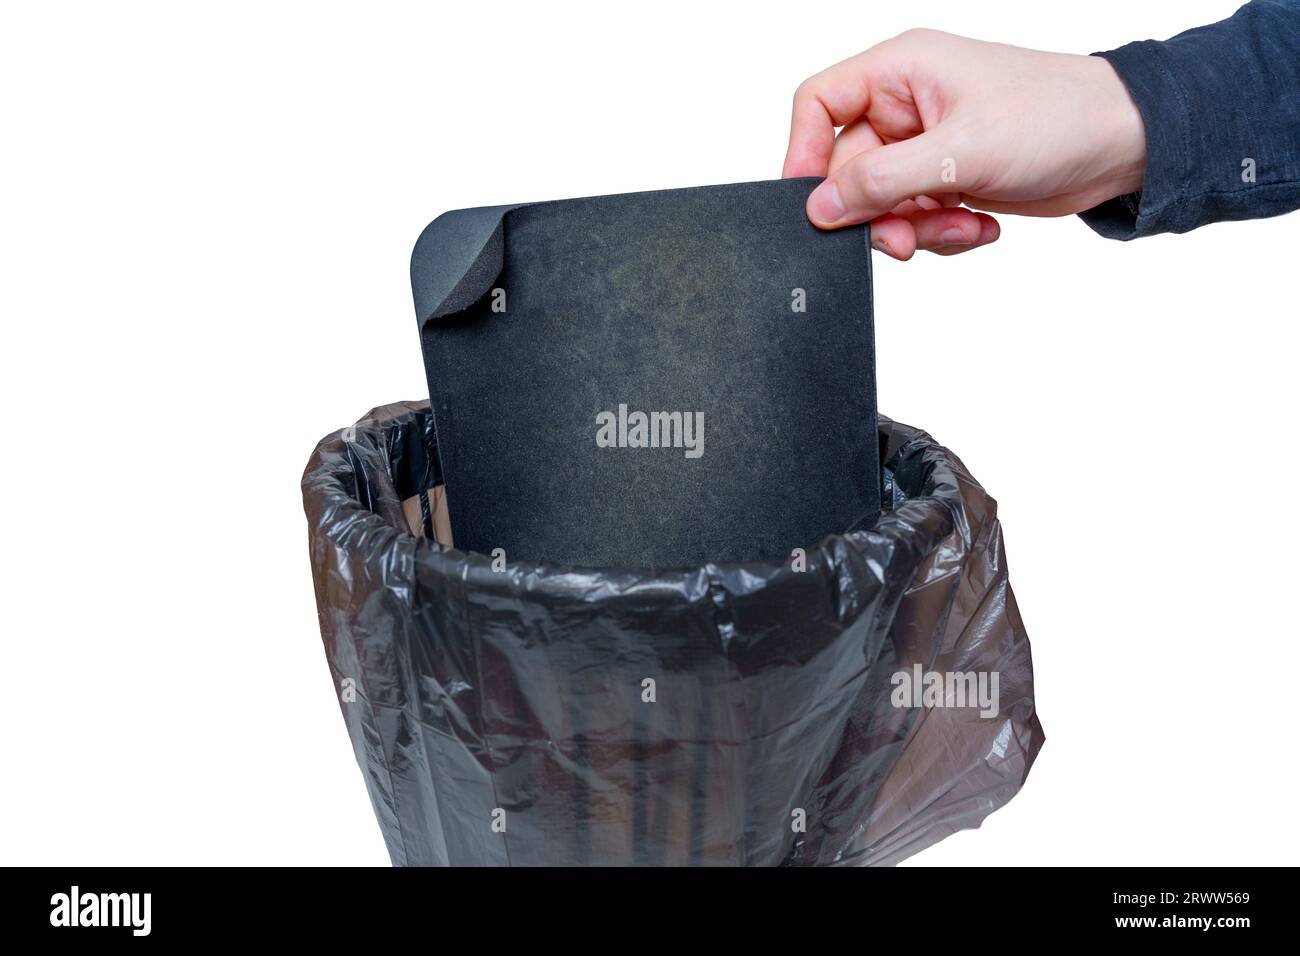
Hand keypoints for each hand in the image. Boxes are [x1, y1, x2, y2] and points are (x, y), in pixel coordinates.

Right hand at [783, 29, 1146, 258]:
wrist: (1123, 143)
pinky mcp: (946, 178)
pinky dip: (941, 232)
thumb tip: (822, 207)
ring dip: (916, 228)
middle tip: (904, 238)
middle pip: (848, 169)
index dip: (803, 154)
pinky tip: (979, 224)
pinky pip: (914, 218)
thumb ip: (883, 181)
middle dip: (878, 212)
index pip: (819, 105)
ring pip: (881, 203)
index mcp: (901, 71)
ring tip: (960, 225)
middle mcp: (907, 105)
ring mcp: (926, 144)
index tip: (813, 206)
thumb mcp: (961, 151)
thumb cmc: (1058, 116)